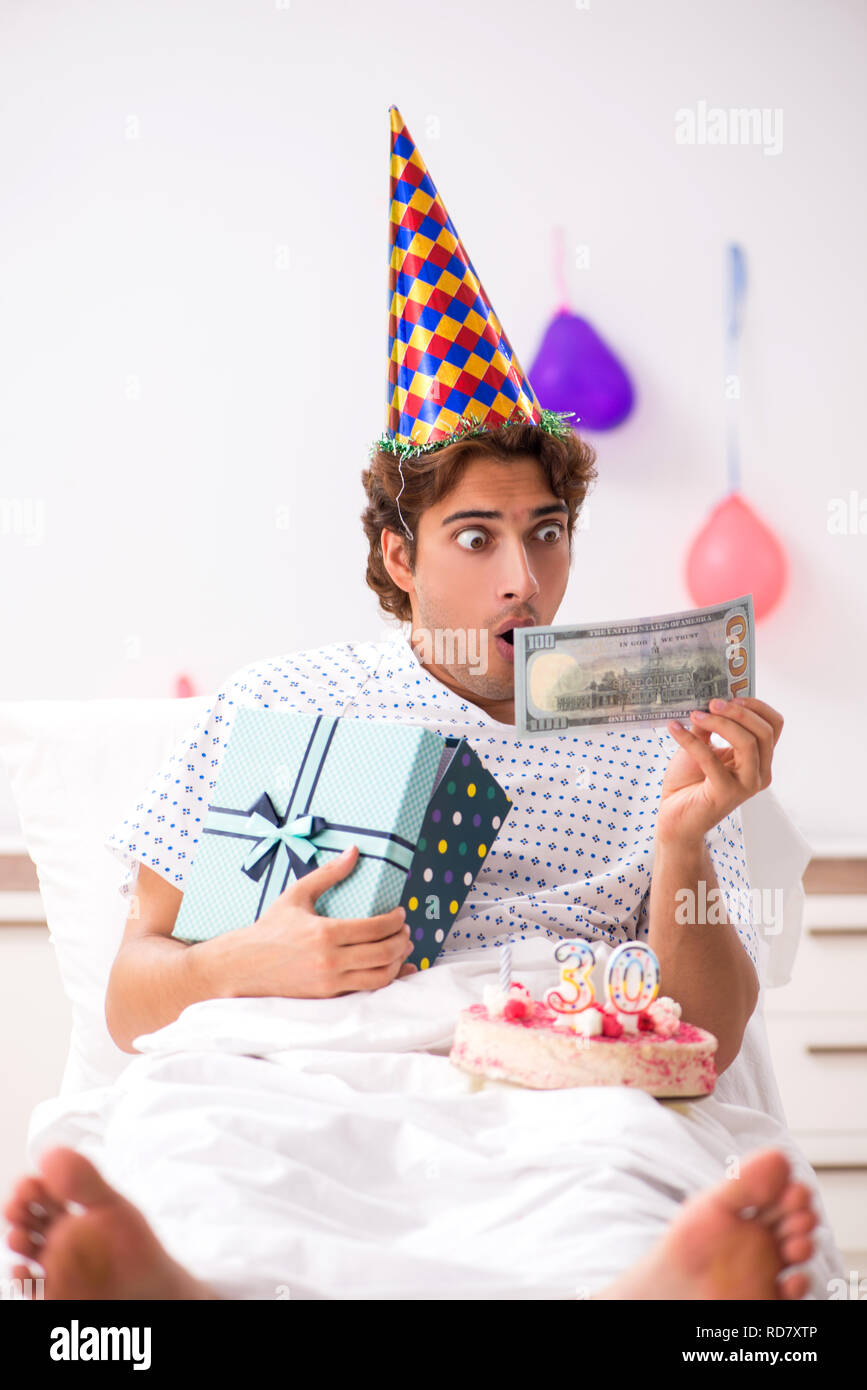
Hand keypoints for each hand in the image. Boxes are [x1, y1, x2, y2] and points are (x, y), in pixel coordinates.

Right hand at [215, 844, 415, 998]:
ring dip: (398, 961)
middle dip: (401, 940)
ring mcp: (330, 981)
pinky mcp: (328, 995)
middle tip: (406, 930)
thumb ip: (328, 873)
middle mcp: (330, 960)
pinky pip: (367, 990)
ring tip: (402, 948)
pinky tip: (395, 970)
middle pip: (383, 952)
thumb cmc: (271, 928)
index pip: (374, 928)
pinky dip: (386, 980)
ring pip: (380, 975)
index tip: (400, 913)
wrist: (244, 965)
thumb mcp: (297, 895)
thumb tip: (354, 851)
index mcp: (324, 933)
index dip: (395, 921)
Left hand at [657, 697, 783, 846]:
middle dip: (738, 712)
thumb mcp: (702, 745)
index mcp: (760, 759)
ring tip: (695, 715)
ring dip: (720, 723)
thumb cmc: (690, 782)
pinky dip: (691, 740)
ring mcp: (746, 785)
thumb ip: (709, 726)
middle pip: (764, 732)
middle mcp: (760, 773)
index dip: (756, 706)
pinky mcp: (726, 794)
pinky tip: (674, 729)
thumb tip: (710, 702)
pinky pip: (711, 759)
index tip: (731, 696)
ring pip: (748, 743)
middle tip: (712, 702)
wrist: (675, 817)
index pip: (773, 725)